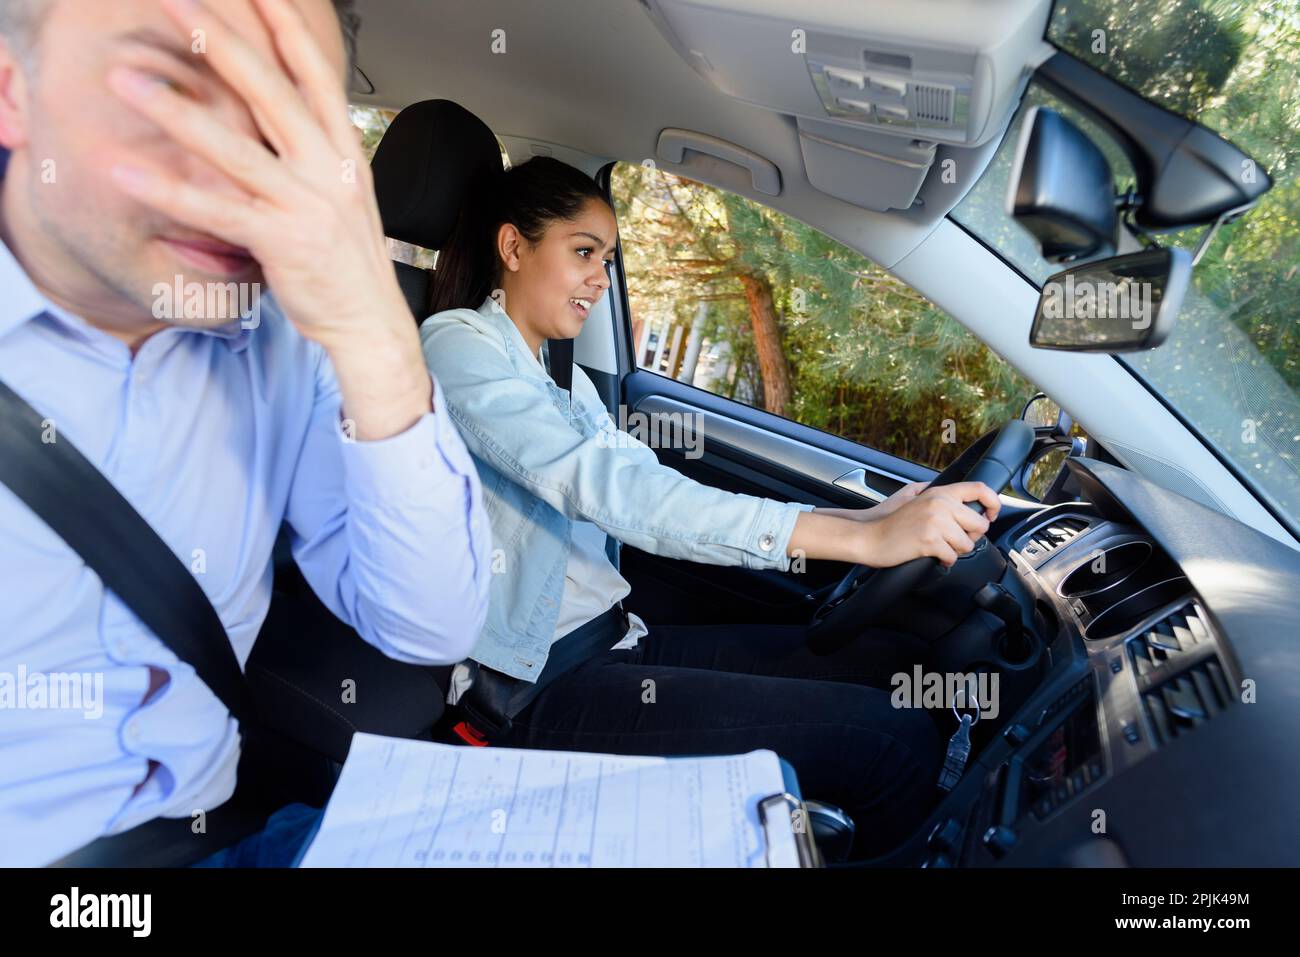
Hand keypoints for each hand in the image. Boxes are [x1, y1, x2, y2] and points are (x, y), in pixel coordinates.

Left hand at [108, 0, 429, 437]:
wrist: (371, 324)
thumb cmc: (348, 263)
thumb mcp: (339, 195)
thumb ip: (309, 154)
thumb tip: (277, 118)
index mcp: (344, 153)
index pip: (315, 74)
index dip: (284, 28)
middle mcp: (328, 170)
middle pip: (271, 91)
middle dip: (221, 40)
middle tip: (176, 2)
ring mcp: (307, 206)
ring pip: (235, 149)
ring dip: (176, 111)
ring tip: (127, 80)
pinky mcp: (283, 244)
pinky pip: (216, 212)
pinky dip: (169, 192)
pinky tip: (127, 172)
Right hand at [858, 481, 1000, 567]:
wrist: (868, 536)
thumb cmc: (887, 519)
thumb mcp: (911, 494)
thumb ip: (933, 491)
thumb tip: (957, 496)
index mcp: (939, 492)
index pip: (980, 489)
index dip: (993, 503)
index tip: (990, 515)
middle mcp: (940, 504)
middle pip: (979, 524)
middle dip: (970, 536)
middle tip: (953, 539)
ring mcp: (936, 523)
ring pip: (967, 544)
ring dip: (956, 550)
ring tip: (939, 547)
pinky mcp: (930, 542)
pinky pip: (952, 557)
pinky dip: (944, 561)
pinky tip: (932, 556)